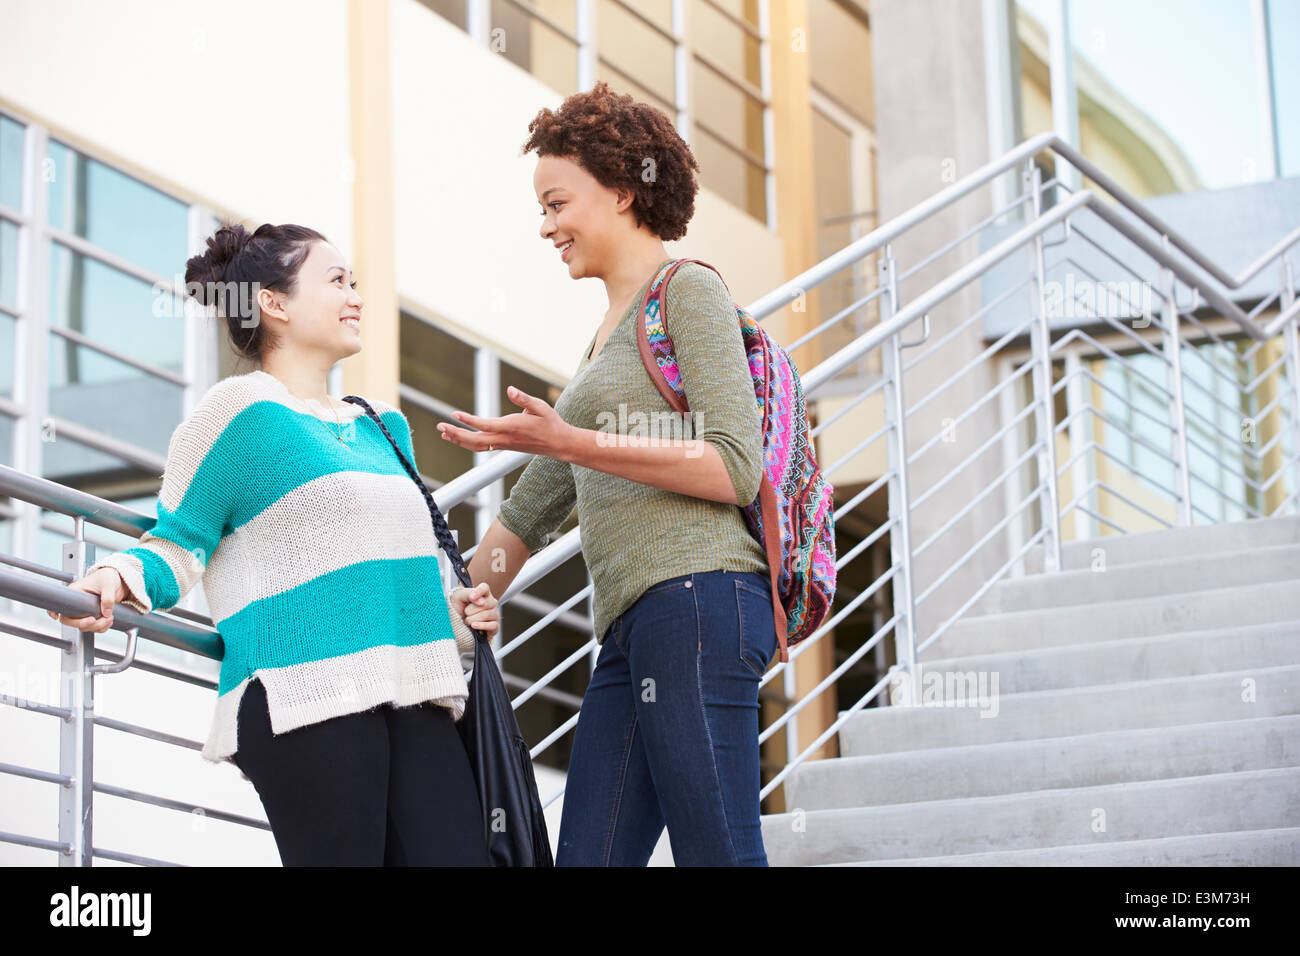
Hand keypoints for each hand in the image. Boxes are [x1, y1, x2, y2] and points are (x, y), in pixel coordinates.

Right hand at [48, 567, 125, 633]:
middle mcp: (76, 603)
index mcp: (75, 592)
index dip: (53, 611)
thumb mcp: (108, 584)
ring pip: (83, 627)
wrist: (116, 581)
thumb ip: (108, 597)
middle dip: (83, 624)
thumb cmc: (107, 577)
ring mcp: (83, 611)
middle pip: (70, 620)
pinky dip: (101, 628)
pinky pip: (92, 627)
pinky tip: (109, 620)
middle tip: (94, 620)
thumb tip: (105, 613)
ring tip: (109, 618)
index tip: (56, 616)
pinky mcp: (91, 616)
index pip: (58, 602)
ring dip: (97, 626)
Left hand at [436, 385, 573, 458]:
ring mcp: (503, 444)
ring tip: (444, 432)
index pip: (484, 425)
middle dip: (456, 434)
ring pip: (476, 446)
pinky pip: (482, 446)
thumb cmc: (550, 422)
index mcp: (511, 427)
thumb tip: (510, 389)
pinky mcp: (504, 446)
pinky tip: (459, 438)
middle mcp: (504, 438)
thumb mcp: (540, 406)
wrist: (558, 443)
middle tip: (440, 426)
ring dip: (459, 440)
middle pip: (474, 440)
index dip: (468, 420)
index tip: (454, 414)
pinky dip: (468, 443)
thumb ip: (523, 398)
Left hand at [450, 581, 499, 638]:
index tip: (471, 597)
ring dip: (472, 619)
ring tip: (467, 620)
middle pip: (485, 604)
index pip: (484, 588)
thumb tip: (482, 602)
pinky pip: (492, 626)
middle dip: (470, 610)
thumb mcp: (458, 597)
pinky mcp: (495, 626)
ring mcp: (494, 614)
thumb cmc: (458, 608)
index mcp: (483, 593)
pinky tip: (474, 626)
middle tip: (465, 613)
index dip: (478, 592)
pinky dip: (481, 626)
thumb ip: (468, 594)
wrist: (456, 624)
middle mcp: (491, 603)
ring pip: (487, 615)